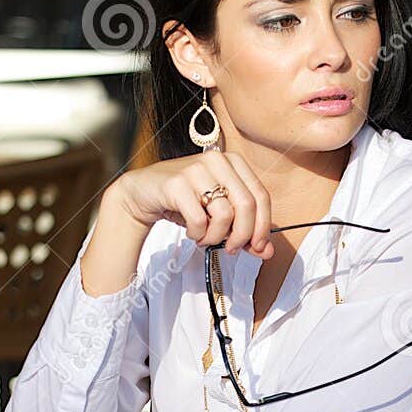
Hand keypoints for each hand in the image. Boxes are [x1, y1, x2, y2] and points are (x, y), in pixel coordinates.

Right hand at [109, 149, 274, 257]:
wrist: (143, 193)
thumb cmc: (184, 202)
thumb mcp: (218, 216)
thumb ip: (244, 232)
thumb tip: (267, 252)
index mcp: (233, 162)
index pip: (261, 196)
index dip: (262, 227)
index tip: (256, 247)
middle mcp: (217, 160)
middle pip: (246, 205)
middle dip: (241, 235)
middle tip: (230, 248)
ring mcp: (196, 169)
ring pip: (224, 214)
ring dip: (215, 237)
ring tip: (205, 239)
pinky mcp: (176, 182)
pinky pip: (199, 220)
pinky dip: (197, 234)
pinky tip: (191, 232)